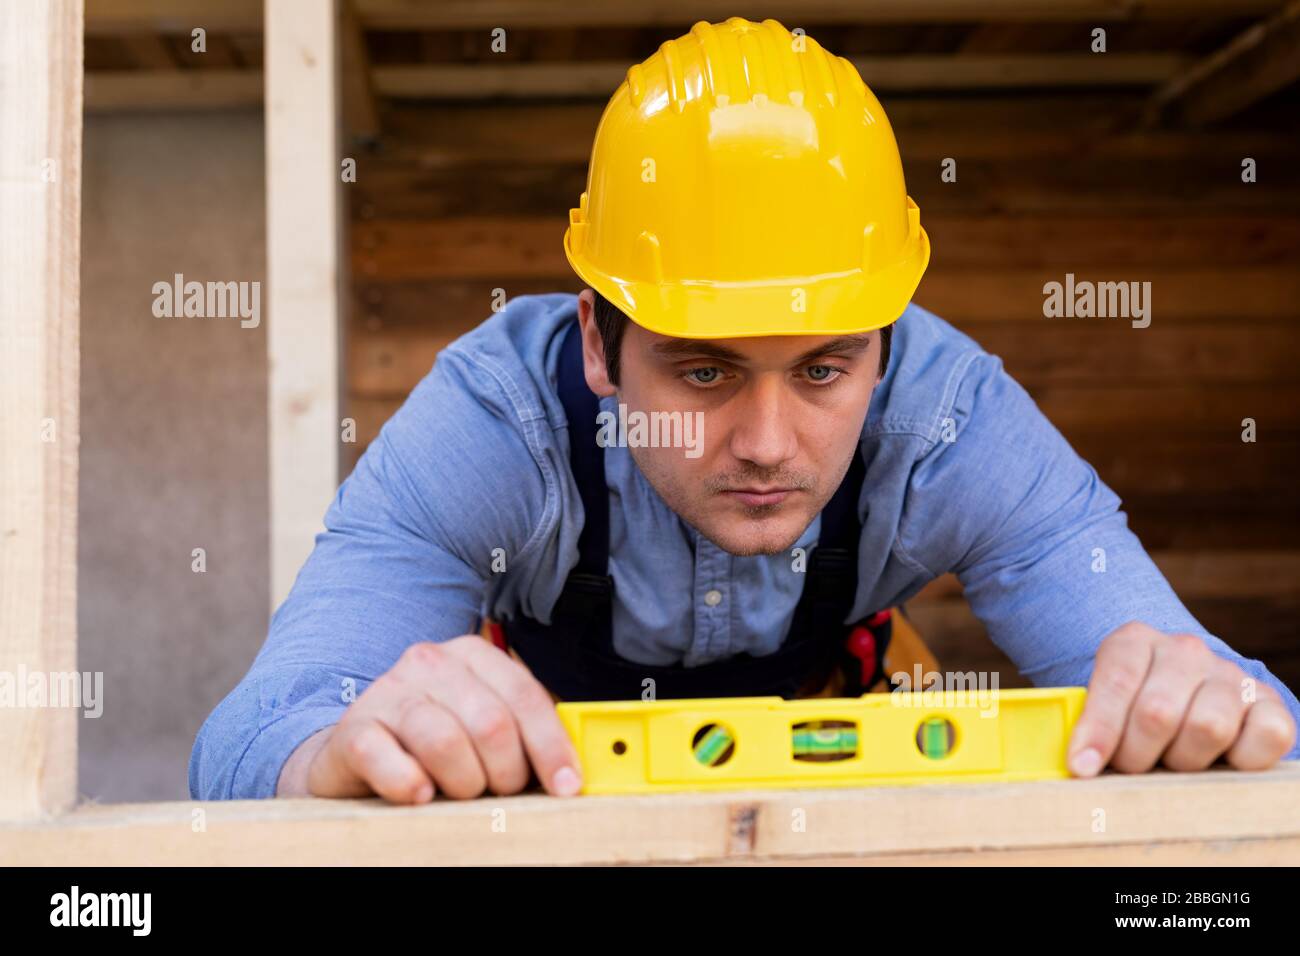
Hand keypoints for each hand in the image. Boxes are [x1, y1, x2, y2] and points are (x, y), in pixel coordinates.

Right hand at [282, 636, 581, 802]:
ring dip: (464, 782)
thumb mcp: (483, 725)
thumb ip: (526, 733)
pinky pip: (389, 761)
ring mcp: (389, 692)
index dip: (550, 745)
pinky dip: (410, 785)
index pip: (524, 696)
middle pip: (491, 722)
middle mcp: (430, 662)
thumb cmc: (436, 741)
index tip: (566, 785)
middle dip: (507, 771)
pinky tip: (421, 794)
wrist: (359, 750)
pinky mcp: (355, 729)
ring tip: (460, 793)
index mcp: (473, 655)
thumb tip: (575, 768)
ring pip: (445, 741)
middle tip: (500, 791)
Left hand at [1068, 622, 1295, 775]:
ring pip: (1208, 726)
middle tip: (1130, 768)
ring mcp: (1229, 674)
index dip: (1099, 729)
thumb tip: (1078, 765)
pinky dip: (1242, 759)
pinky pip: (1267, 734)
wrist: (1180, 695)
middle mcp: (1184, 650)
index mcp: (1134, 641)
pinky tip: (1219, 761)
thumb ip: (1084, 724)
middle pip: (1158, 711)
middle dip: (1136, 755)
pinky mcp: (1268, 703)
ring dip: (1183, 761)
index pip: (1116, 681)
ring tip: (1170, 763)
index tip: (1083, 767)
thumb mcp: (1100, 705)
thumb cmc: (1130, 710)